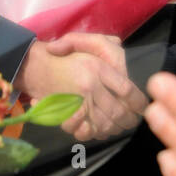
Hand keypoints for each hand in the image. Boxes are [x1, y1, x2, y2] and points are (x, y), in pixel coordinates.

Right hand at [17, 34, 146, 140]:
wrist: (33, 66)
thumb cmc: (62, 54)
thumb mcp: (84, 42)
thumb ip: (104, 45)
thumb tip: (119, 50)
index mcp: (97, 68)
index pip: (126, 90)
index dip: (137, 102)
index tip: (142, 107)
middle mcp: (89, 86)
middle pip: (118, 111)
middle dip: (127, 120)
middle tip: (132, 122)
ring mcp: (77, 102)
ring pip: (104, 124)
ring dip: (113, 128)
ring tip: (118, 127)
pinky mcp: (65, 115)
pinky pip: (85, 130)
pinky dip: (94, 133)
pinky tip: (99, 129)